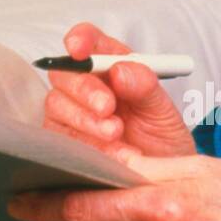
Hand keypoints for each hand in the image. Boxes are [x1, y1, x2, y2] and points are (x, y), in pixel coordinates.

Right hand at [45, 22, 194, 164]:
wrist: (161, 182)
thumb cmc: (161, 141)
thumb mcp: (163, 112)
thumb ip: (145, 86)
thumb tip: (120, 70)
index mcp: (111, 65)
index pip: (88, 40)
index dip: (80, 39)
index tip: (80, 48)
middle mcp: (85, 86)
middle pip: (65, 73)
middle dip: (85, 89)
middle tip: (108, 107)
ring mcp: (70, 113)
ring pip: (57, 104)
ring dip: (86, 120)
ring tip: (116, 134)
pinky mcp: (62, 142)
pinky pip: (60, 138)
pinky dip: (85, 145)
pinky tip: (111, 154)